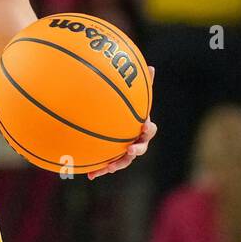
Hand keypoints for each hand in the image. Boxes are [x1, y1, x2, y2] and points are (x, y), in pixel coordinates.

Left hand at [88, 65, 157, 179]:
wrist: (114, 126)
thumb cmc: (127, 110)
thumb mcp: (134, 97)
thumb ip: (142, 84)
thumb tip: (150, 66)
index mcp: (141, 128)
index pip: (150, 129)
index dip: (148, 128)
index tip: (144, 125)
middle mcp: (135, 141)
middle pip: (140, 149)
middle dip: (136, 150)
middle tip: (130, 149)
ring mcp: (124, 152)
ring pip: (124, 161)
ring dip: (118, 164)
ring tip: (110, 168)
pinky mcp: (112, 159)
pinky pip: (106, 166)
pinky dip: (100, 170)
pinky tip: (90, 175)